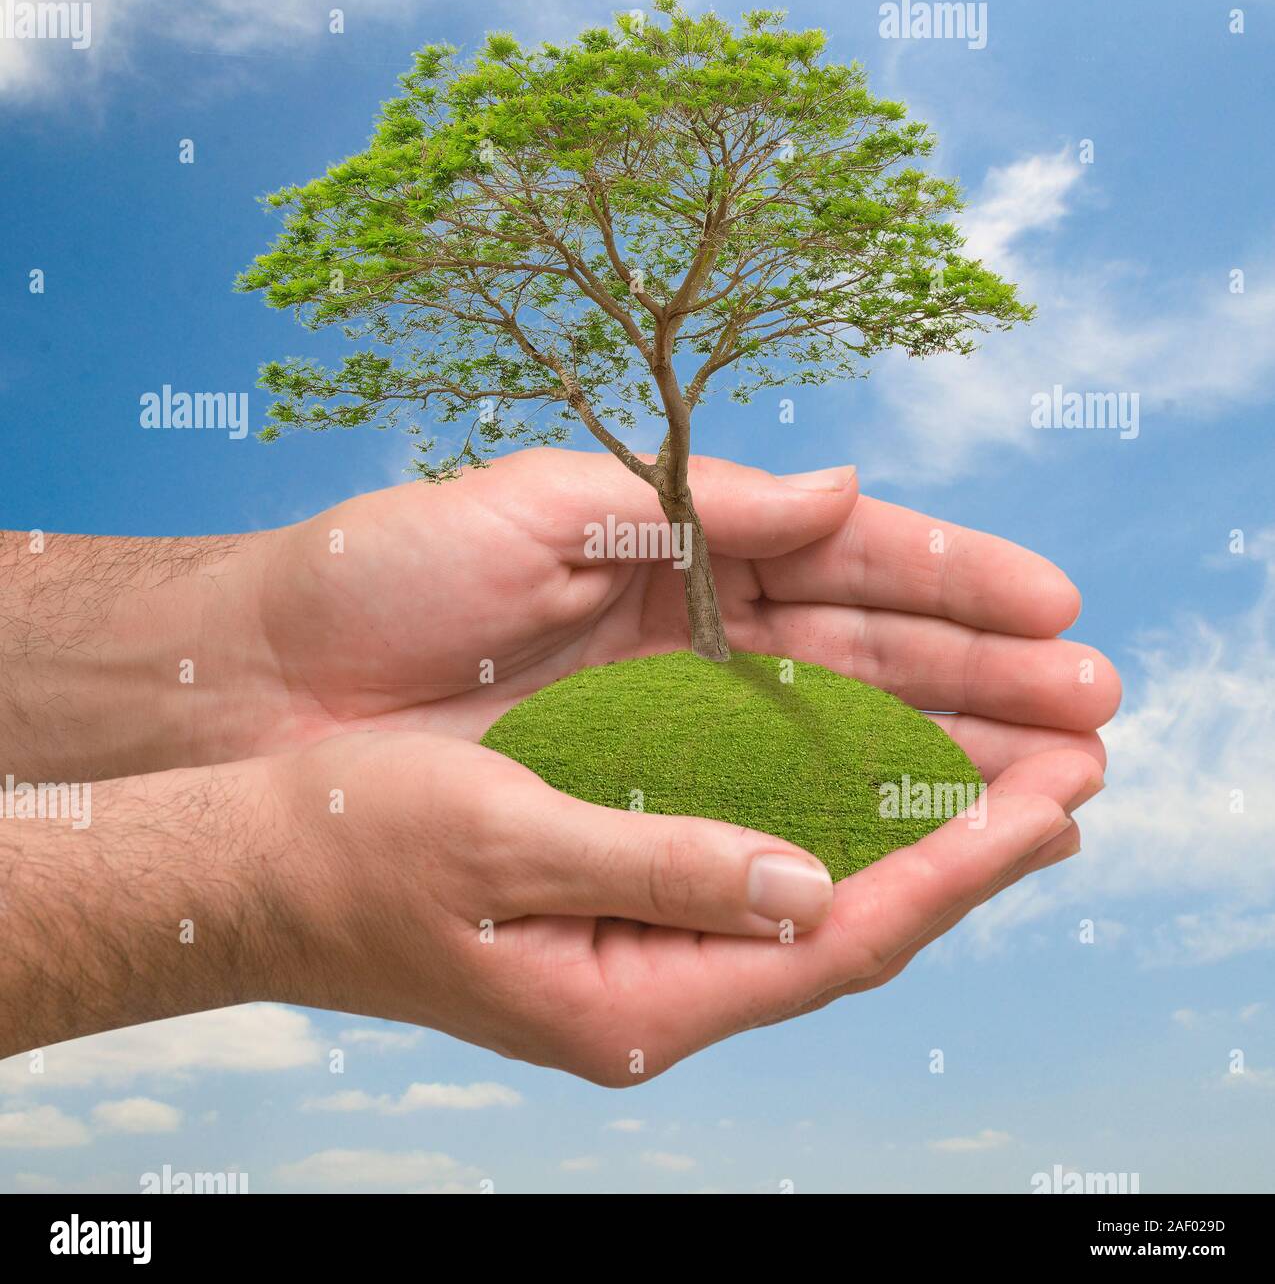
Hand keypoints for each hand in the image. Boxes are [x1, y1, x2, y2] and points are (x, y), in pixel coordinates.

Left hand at [250, 449, 1119, 783]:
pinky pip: (765, 802)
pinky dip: (852, 813)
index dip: (954, 578)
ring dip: (950, 748)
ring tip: (1060, 767)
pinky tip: (936, 826)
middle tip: (1096, 702)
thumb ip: (699, 507)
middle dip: (985, 674)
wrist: (268, 680)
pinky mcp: (635, 789)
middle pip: (870, 653)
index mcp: (682, 546)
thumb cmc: (387, 571)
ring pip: (839, 734)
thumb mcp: (543, 506)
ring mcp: (673, 717)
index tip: (1055, 603)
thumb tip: (846, 488)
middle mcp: (696, 632)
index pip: (847, 558)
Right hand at [264, 730, 1102, 1084]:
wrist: (262, 860)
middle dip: (968, 846)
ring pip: (815, 882)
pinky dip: (831, 806)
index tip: (1051, 808)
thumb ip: (662, 869)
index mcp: (632, 997)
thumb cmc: (359, 850)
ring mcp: (643, 935)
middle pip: (851, 918)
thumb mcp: (505, 847)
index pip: (834, 941)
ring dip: (912, 820)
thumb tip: (811, 879)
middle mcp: (657, 981)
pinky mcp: (625, 883)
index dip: (951, 871)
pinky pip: (758, 854)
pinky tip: (882, 768)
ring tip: (1019, 765)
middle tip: (1076, 770)